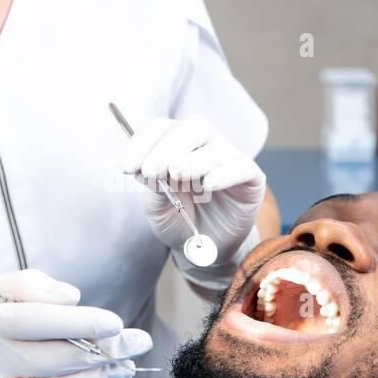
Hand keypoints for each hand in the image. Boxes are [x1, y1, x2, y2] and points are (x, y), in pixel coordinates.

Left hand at [118, 114, 265, 284]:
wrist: (206, 249)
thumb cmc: (179, 221)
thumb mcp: (157, 207)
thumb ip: (152, 188)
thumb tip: (143, 169)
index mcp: (178, 144)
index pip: (160, 128)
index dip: (142, 143)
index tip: (126, 167)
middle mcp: (205, 144)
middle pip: (191, 128)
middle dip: (166, 148)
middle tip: (150, 170)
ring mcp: (230, 158)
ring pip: (215, 147)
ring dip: (193, 159)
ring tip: (176, 173)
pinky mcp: (251, 177)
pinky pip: (241, 167)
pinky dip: (225, 173)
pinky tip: (209, 184)